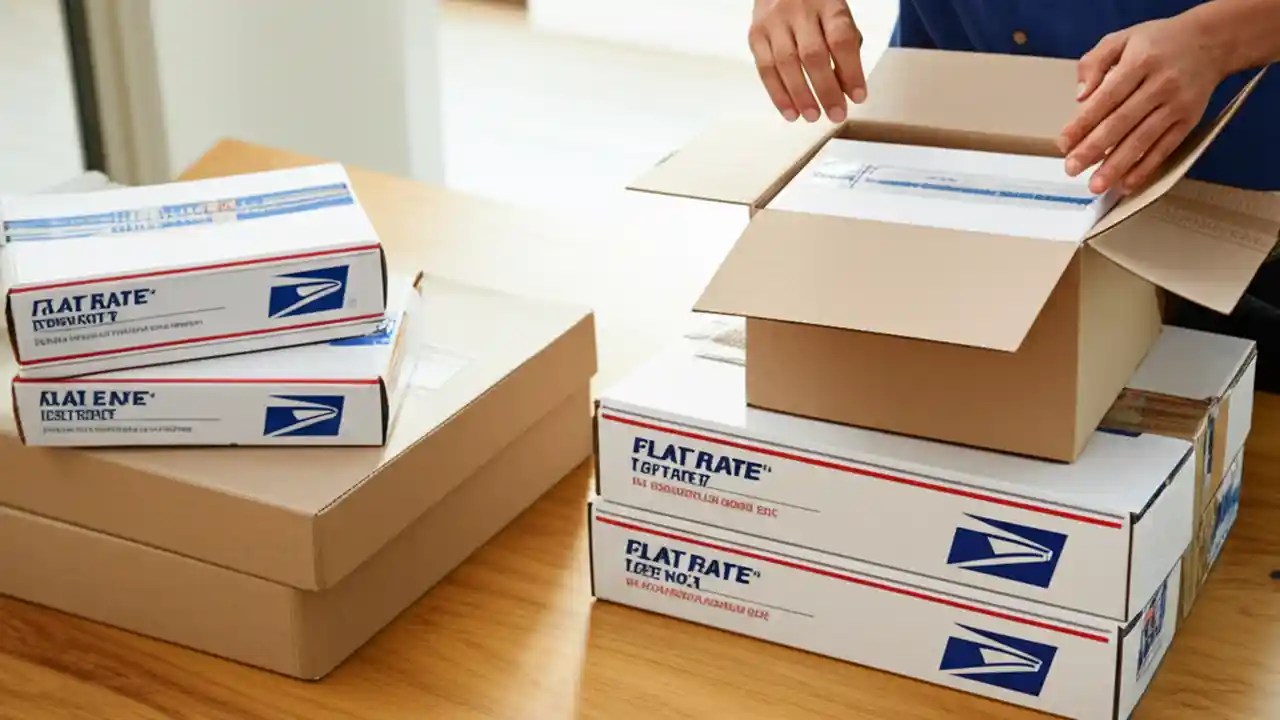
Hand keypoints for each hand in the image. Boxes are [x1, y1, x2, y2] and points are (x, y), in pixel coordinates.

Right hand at [749, 0, 866, 122]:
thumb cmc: (814, 4)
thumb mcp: (837, 15)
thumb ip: (846, 48)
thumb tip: (847, 90)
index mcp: (828, 3)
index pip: (841, 39)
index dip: (851, 71)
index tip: (858, 97)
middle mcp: (799, 10)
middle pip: (812, 55)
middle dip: (826, 90)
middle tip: (836, 115)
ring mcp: (773, 22)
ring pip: (786, 64)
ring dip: (800, 96)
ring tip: (813, 116)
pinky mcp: (755, 34)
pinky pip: (765, 68)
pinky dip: (778, 94)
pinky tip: (790, 112)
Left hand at [1059, 14, 1230, 194]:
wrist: (1211, 41)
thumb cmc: (1159, 42)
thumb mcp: (1122, 39)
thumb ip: (1094, 63)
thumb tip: (1080, 96)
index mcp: (1140, 62)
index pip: (1106, 98)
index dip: (1083, 123)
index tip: (1063, 143)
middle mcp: (1160, 85)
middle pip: (1122, 122)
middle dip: (1094, 149)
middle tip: (1072, 169)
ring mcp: (1177, 105)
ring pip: (1143, 139)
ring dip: (1117, 166)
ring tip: (1096, 185)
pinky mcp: (1189, 121)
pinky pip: (1165, 148)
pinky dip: (1146, 168)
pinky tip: (1127, 183)